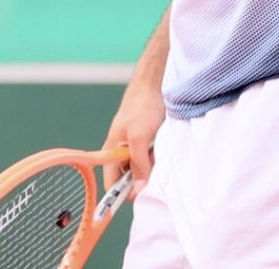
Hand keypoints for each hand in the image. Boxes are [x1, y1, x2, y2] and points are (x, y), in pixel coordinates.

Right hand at [101, 70, 163, 198]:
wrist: (158, 82)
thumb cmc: (143, 106)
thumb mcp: (139, 137)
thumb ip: (138, 163)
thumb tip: (138, 190)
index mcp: (111, 151)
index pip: (112, 183)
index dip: (122, 193)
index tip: (141, 196)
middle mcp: (122, 151)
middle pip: (129, 179)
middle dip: (142, 181)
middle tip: (157, 176)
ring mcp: (136, 147)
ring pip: (143, 170)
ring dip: (153, 170)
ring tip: (163, 160)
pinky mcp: (150, 142)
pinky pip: (154, 159)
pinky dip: (160, 160)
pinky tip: (167, 154)